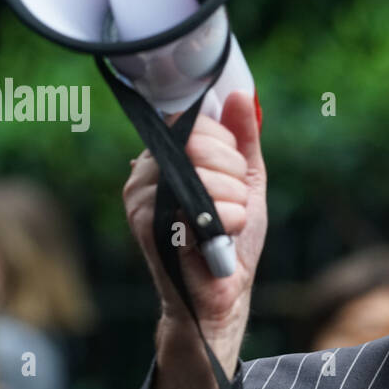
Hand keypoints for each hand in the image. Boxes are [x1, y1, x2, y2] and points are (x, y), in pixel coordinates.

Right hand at [124, 90, 267, 348]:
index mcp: (162, 156)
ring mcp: (142, 199)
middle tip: (229, 204)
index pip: (194, 122)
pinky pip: (208, 209)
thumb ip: (243, 138)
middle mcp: (144, 173)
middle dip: (233, 177)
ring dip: (235, 204)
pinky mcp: (151, 227)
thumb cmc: (230, 237)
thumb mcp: (246, 179)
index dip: (225, 147)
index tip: (230, 175)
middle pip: (200, 145)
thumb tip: (241, 95)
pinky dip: (230, 225)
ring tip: (224, 226)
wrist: (221, 293)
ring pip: (207, 176)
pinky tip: (219, 240)